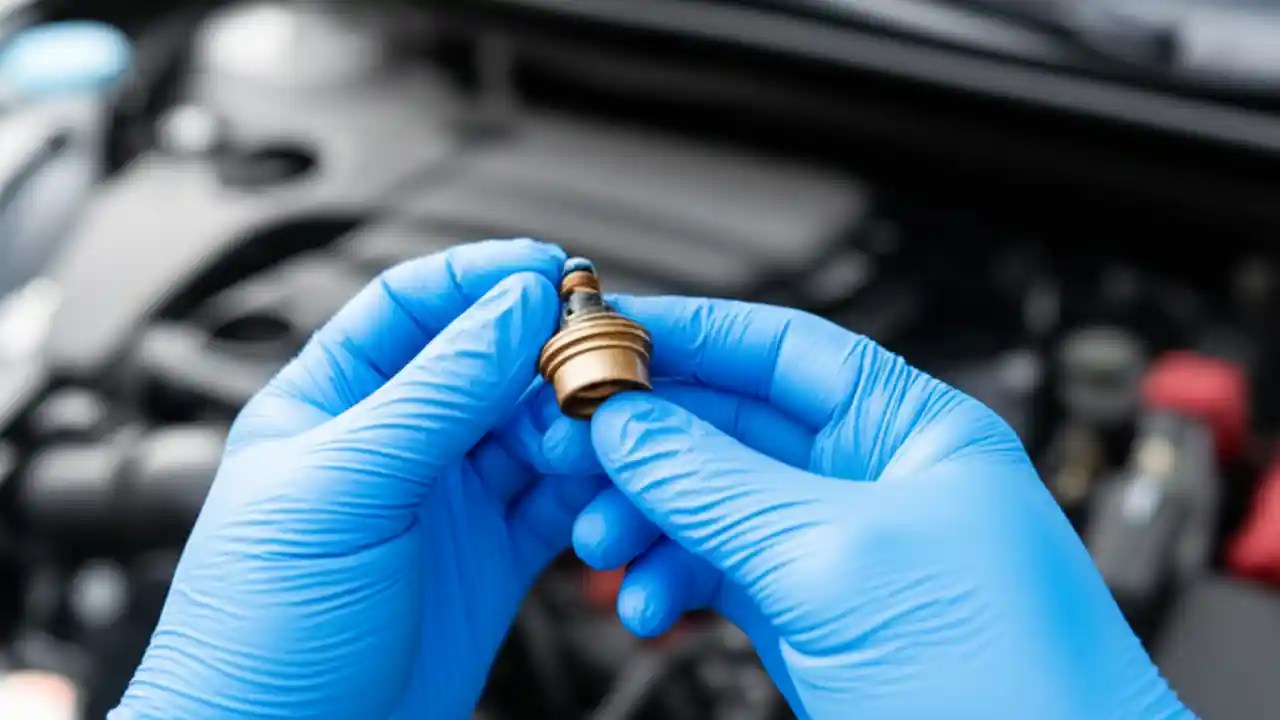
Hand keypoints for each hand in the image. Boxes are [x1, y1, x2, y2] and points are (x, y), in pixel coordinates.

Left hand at [111, 240, 595, 718]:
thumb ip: (436, 393)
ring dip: (573, 421)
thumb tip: (512, 306)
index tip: (548, 267)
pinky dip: (588, 487)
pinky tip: (605, 483)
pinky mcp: (492, 558)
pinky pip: (556, 500)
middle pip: (488, 361)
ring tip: (605, 423)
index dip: (479, 275)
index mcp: (332, 402)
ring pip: (532, 428)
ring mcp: (447, 501)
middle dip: (545, 348)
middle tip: (601, 347)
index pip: (410, 305)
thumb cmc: (261, 631)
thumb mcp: (346, 487)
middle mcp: (395, 443)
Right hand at [546, 297, 1192, 718]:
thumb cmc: (1008, 681)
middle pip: (732, 425)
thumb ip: (717, 486)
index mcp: (910, 430)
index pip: (782, 350)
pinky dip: (670, 580)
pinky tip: (648, 602)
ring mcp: (835, 549)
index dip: (689, 336)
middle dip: (649, 439)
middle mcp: (872, 478)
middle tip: (575, 447)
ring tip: (603, 544)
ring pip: (712, 502)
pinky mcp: (809, 613)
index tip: (606, 338)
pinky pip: (717, 569)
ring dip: (647, 518)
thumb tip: (628, 425)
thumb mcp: (837, 560)